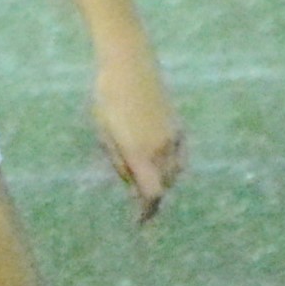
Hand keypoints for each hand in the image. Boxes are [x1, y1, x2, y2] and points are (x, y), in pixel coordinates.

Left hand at [93, 44, 184, 223]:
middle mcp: (162, 148)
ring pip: (175, 172)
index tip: (139, 222)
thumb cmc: (108, 96)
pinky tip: (161, 165)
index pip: (152, 193)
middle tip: (138, 205)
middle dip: (152, 197)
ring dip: (163, 182)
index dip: (147, 211)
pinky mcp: (179, 125)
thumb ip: (119, 161)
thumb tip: (131, 185)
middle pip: (164, 185)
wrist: (130, 63)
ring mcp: (174, 136)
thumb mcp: (104, 131)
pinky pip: (180, 156)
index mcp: (140, 152)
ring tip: (146, 185)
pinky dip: (173, 167)